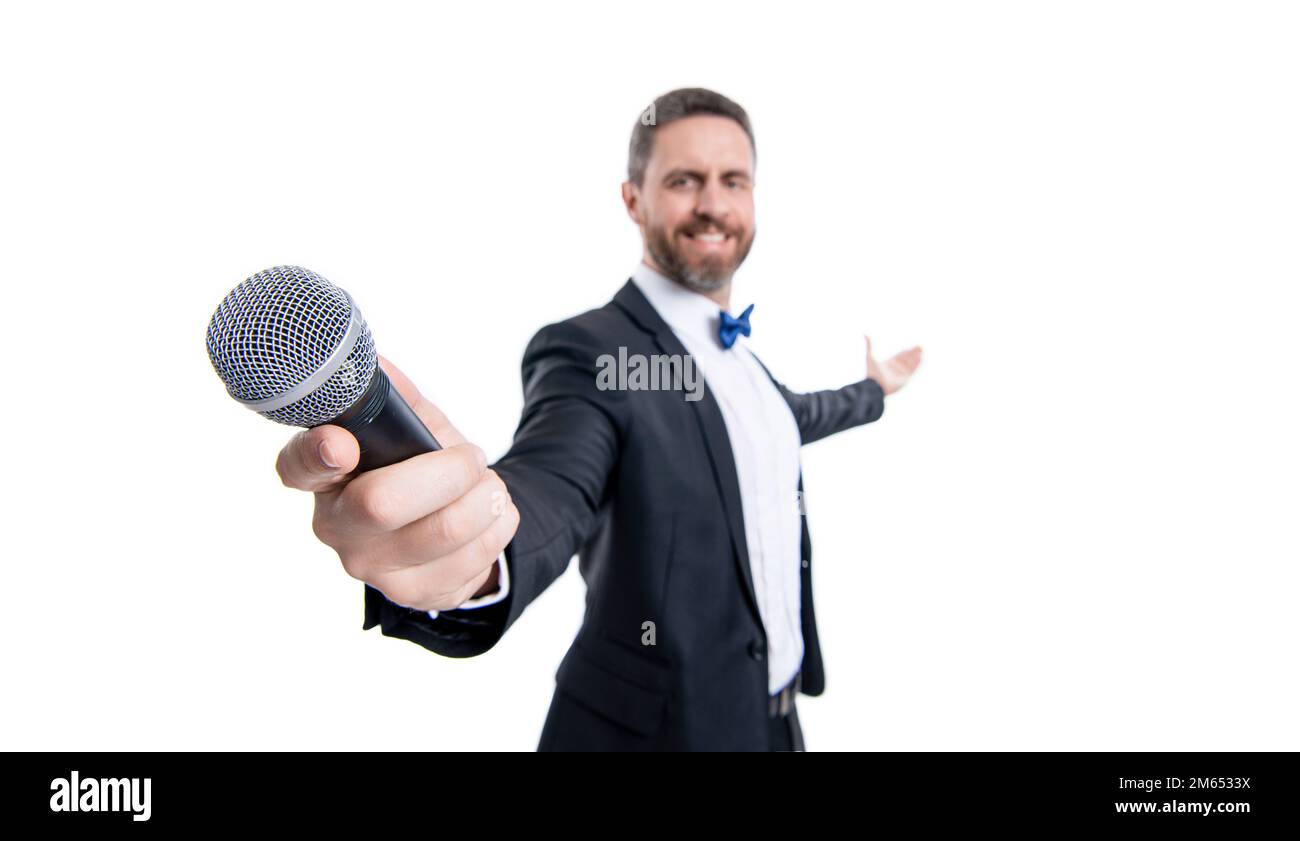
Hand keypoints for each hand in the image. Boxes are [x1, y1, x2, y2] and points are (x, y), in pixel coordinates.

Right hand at [274, 356, 518, 611]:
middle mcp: (336, 528)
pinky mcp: (416, 594)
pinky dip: (499, 524)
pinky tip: (491, 515)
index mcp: (322, 477)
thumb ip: (395, 397)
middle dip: (448, 469)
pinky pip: (477, 555)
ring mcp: (373, 569)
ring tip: (488, 485)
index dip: (316, 455)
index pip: (298, 466)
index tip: (341, 443)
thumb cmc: (420, 465)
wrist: (452, 523)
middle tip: (471, 457)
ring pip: (445, 529)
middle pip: (384, 502)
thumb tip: (377, 361)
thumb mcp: (410, 425)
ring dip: (485, 496)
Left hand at [865, 335, 922, 395]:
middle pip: (907, 359)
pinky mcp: (904, 379)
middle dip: (913, 353)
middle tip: (920, 346)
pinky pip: (912, 371)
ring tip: (921, 350)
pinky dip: (917, 364)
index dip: (907, 351)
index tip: (913, 346)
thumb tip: (865, 333)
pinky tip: (921, 358)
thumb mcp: (870, 356)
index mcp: (889, 363)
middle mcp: (895, 369)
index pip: (900, 356)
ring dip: (916, 358)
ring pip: (910, 364)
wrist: (875, 385)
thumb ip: (869, 345)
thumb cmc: (872, 371)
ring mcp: (900, 374)